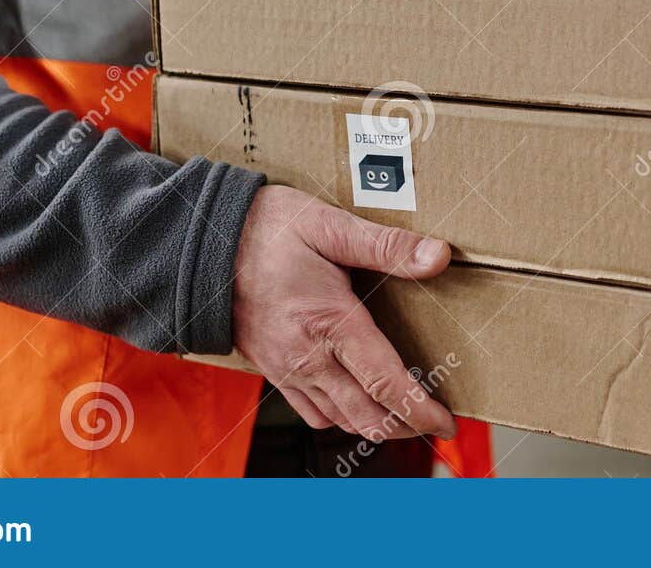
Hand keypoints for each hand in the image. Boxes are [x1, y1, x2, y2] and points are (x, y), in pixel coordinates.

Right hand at [231, 185, 456, 440]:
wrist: (203, 245)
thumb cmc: (266, 230)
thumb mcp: (330, 226)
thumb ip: (387, 245)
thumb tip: (438, 256)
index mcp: (330, 322)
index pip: (385, 383)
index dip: (421, 410)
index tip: (447, 423)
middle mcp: (308, 356)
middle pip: (365, 415)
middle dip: (405, 426)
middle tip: (435, 424)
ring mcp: (286, 367)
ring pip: (338, 420)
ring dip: (374, 425)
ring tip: (403, 416)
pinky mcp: (271, 369)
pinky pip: (310, 412)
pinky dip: (339, 418)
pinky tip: (355, 404)